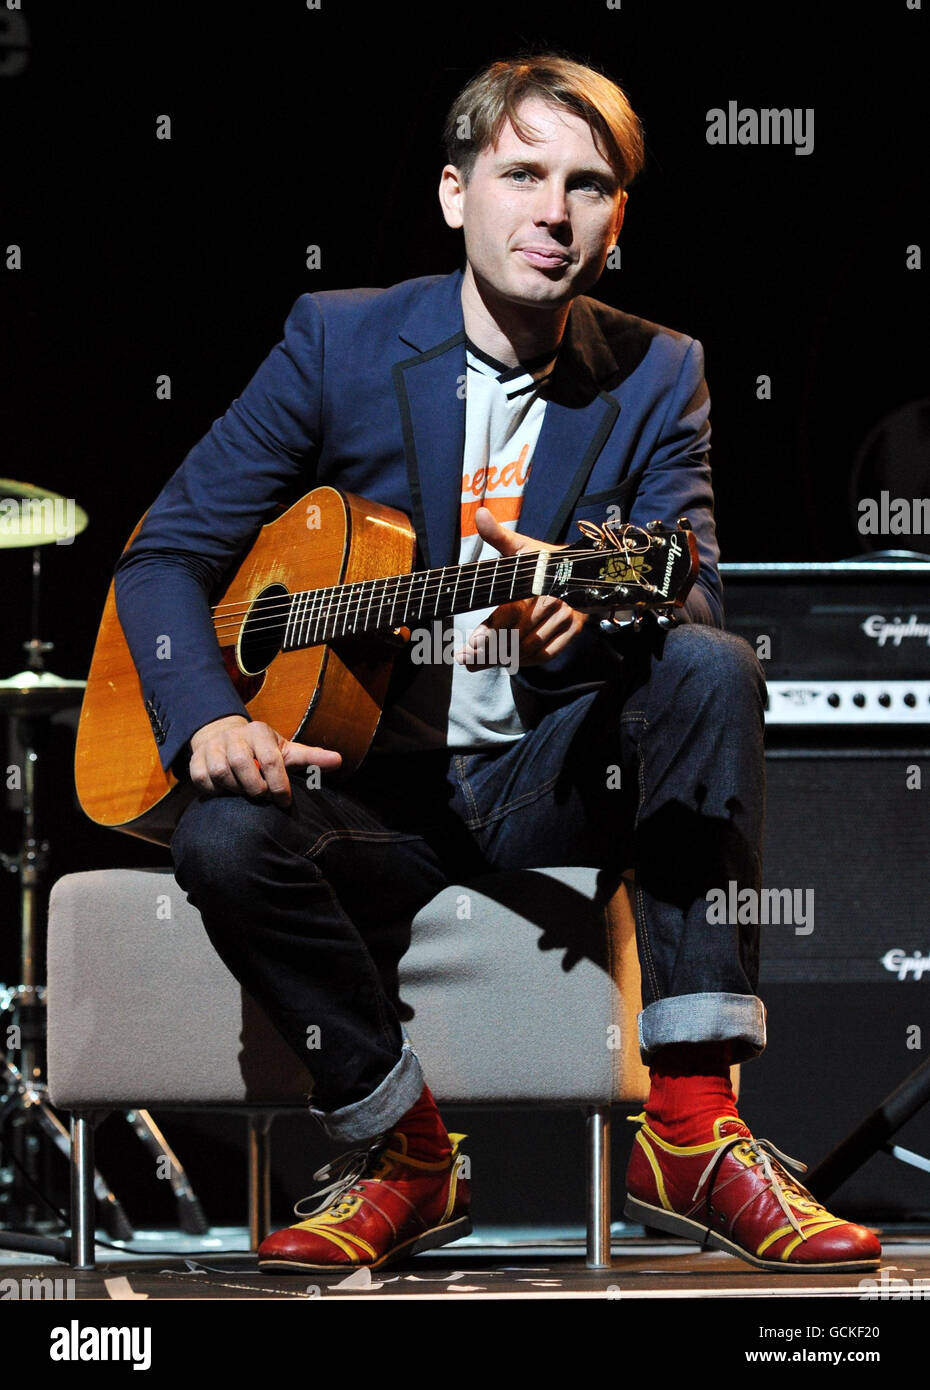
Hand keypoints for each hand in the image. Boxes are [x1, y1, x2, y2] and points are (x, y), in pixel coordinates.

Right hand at [188, 715, 341, 806]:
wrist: (225, 739)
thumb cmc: (263, 750)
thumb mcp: (287, 751)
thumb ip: (311, 757)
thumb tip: (339, 760)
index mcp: (260, 731)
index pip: (271, 759)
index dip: (279, 785)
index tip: (285, 801)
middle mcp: (235, 735)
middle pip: (242, 765)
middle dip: (257, 788)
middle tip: (264, 796)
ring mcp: (213, 747)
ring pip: (222, 773)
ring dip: (238, 790)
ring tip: (247, 793)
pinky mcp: (196, 761)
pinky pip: (204, 781)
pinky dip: (217, 791)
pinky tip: (228, 791)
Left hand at [456, 507, 587, 669]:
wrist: (580, 569)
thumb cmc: (542, 560)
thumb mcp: (520, 547)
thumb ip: (498, 536)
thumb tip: (480, 514)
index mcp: (537, 583)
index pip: (510, 613)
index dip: (489, 631)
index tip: (470, 645)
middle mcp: (553, 602)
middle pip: (516, 636)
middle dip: (488, 651)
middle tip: (465, 660)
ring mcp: (565, 619)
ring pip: (530, 648)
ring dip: (503, 659)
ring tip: (478, 662)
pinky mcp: (573, 632)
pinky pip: (546, 654)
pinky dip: (525, 661)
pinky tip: (507, 661)